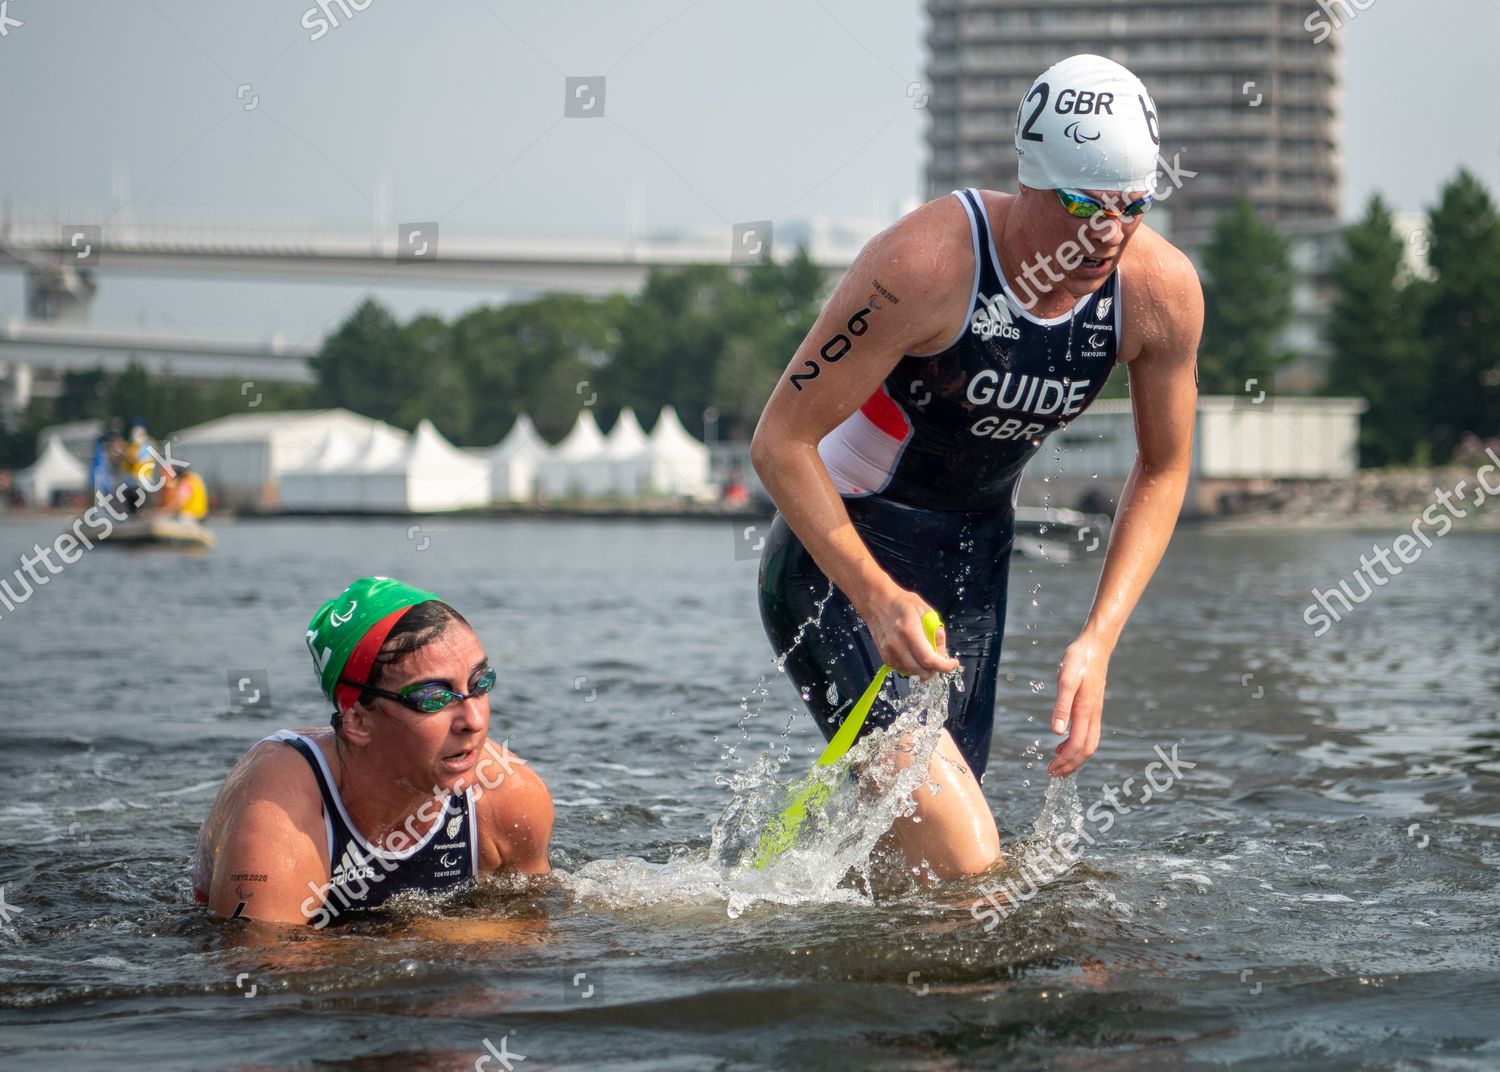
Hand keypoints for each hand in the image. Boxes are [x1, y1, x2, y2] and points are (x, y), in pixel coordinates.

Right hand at [862, 586, 958, 677]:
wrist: (877, 602)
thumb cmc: (902, 603)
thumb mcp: (926, 611)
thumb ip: (936, 632)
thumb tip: (941, 652)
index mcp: (909, 631)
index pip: (929, 659)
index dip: (944, 666)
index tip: (953, 663)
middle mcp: (897, 645)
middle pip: (921, 671)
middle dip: (935, 670)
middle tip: (941, 660)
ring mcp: (888, 653)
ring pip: (912, 673)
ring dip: (923, 669)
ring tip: (926, 654)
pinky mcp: (884, 657)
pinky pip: (903, 670)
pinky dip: (913, 667)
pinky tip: (915, 655)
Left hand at [1048, 634, 1110, 776]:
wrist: (1095, 647)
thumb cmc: (1078, 661)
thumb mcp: (1065, 680)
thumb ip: (1061, 706)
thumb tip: (1056, 732)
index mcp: (1086, 711)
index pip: (1077, 745)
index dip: (1065, 761)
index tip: (1051, 769)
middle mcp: (1093, 715)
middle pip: (1087, 750)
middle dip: (1071, 765)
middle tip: (1053, 774)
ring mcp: (1095, 712)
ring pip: (1089, 743)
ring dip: (1074, 757)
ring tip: (1057, 764)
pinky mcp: (1093, 707)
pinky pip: (1089, 733)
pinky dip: (1077, 744)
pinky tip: (1062, 742)